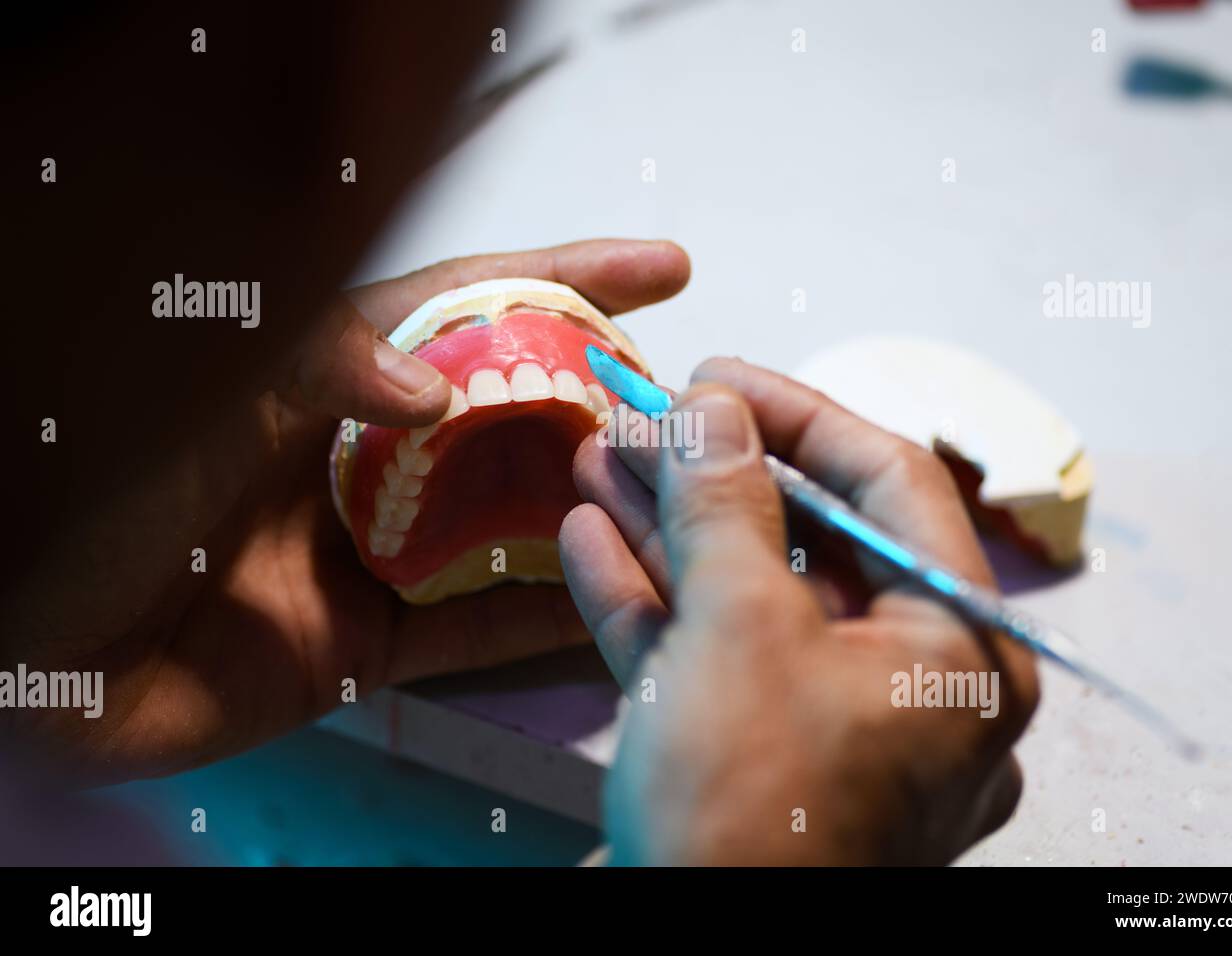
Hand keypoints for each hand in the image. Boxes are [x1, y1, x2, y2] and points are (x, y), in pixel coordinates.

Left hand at [6, 239, 689, 783]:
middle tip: (677, 400)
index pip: (462, 308)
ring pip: (502, 519)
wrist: (34, 666)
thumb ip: (312, 363)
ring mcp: (367, 549)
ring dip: (581, 503)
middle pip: (503, 414)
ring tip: (668, 489)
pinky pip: (472, 629)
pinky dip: (541, 618)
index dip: (560, 282)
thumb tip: (435, 386)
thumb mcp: (194, 396)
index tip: (654, 270)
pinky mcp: (363, 642)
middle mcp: (356, 455)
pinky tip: (612, 599)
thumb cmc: (85, 507)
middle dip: (592, 398)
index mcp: (317, 377)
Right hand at [559, 358, 1038, 864]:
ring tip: (601, 458)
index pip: (892, 488)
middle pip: (812, 543)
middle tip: (645, 418)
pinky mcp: (762, 767)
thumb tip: (710, 410)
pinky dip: (654, 603)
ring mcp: (832, 734)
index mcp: (962, 656)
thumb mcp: (742, 627)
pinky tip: (590, 538)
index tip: (716, 375)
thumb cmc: (752, 813)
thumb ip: (727, 504)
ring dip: (671, 529)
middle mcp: (911, 693)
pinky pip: (717, 662)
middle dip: (714, 476)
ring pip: (753, 598)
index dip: (799, 414)